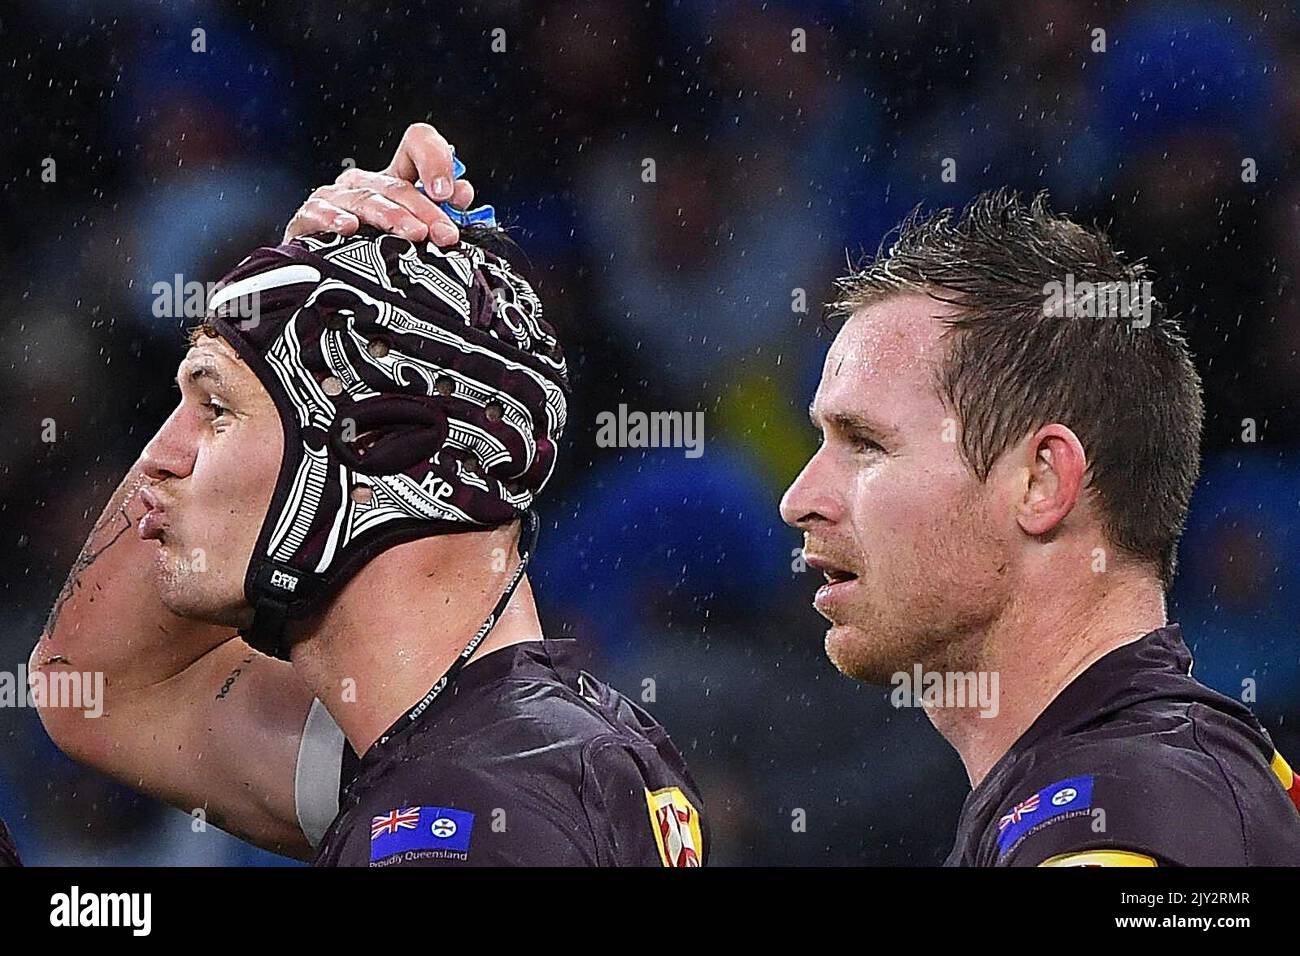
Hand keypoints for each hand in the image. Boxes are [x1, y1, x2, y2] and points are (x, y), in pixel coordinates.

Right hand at [283, 123, 476, 245]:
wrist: (324, 278)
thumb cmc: (375, 257)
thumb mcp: (413, 236)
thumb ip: (440, 213)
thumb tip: (463, 193)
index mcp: (393, 181)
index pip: (417, 144)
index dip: (436, 160)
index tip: (452, 194)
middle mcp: (364, 183)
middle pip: (398, 186)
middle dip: (427, 211)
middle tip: (445, 234)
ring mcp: (334, 198)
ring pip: (367, 200)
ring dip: (393, 217)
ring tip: (414, 234)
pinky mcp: (307, 217)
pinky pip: (319, 212)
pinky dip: (333, 219)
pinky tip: (349, 228)